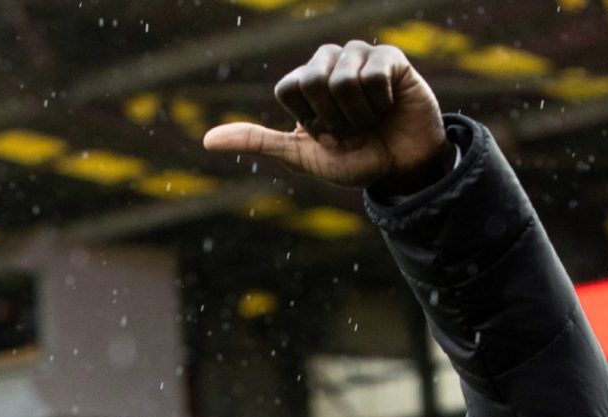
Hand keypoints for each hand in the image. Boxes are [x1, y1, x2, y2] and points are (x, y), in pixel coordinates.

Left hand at [203, 41, 447, 193]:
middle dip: (332, 119)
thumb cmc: (353, 159)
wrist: (400, 169)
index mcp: (304, 81)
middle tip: (350, 130)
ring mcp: (360, 57)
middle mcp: (329, 62)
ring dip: (358, 115)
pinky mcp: (391, 58)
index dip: (308, 121)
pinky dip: (381, 104)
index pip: (289, 89)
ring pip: (343, 79)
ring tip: (371, 122)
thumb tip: (207, 140)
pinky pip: (374, 75)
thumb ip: (258, 142)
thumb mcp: (301, 156)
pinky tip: (389, 108)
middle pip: (312, 80)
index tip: (325, 135)